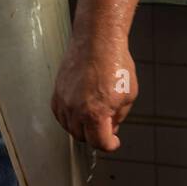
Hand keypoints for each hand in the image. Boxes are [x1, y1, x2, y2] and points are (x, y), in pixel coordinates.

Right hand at [51, 34, 136, 150]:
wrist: (97, 40)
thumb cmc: (115, 62)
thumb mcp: (129, 93)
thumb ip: (120, 116)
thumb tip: (112, 126)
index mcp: (96, 113)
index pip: (100, 143)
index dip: (110, 145)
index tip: (113, 142)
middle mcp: (76, 110)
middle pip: (83, 137)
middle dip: (96, 135)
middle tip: (106, 126)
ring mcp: (64, 101)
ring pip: (69, 127)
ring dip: (82, 127)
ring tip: (93, 115)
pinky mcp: (57, 92)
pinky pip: (60, 114)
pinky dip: (69, 117)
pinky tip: (79, 109)